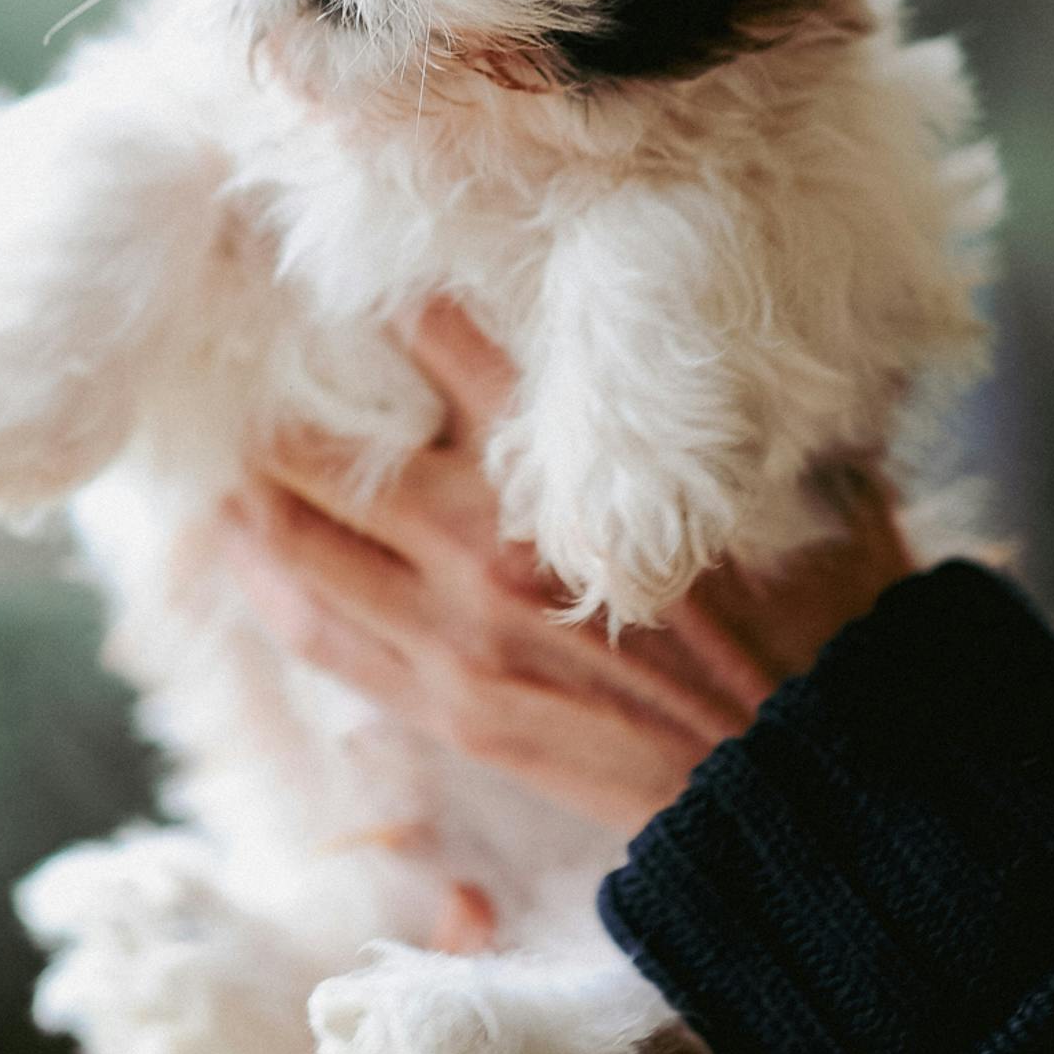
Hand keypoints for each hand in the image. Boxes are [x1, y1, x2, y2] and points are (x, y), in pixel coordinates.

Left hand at [217, 300, 914, 838]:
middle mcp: (492, 540)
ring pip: (301, 535)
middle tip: (246, 352)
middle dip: (282, 393)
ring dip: (252, 483)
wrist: (820, 784)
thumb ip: (739, 394)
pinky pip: (321, 634)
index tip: (349, 270)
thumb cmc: (828, 619)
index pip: (436, 338)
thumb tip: (733, 308)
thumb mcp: (801, 471)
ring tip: (224, 441)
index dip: (382, 297)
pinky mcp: (452, 708)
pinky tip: (236, 543)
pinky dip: (266, 581)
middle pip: (334, 441)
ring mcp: (458, 632)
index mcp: (572, 463)